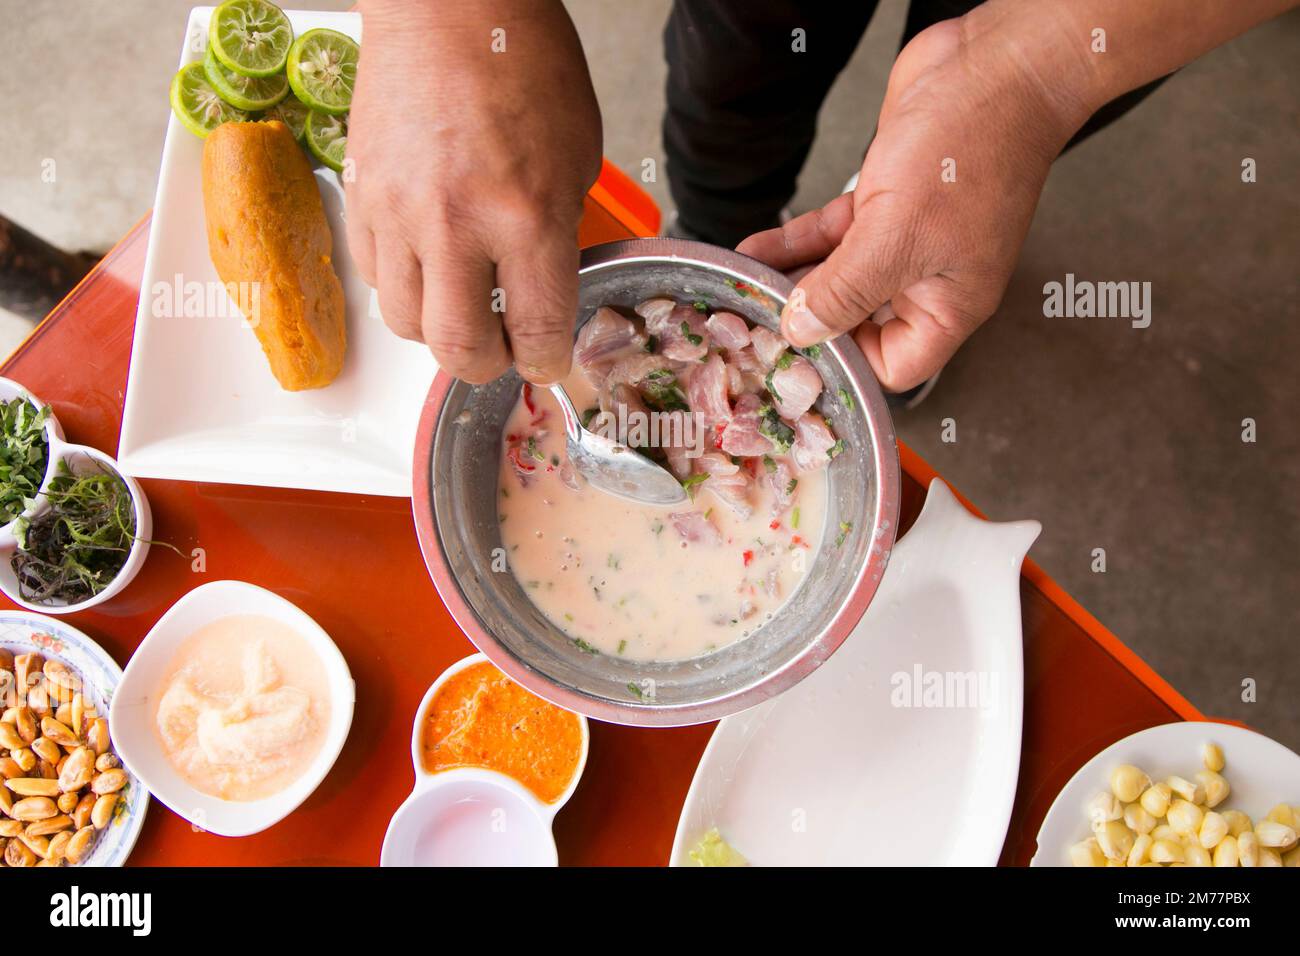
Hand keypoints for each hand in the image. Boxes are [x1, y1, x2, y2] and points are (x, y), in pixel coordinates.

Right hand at [346, 0, 601, 382]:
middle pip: (458, 350)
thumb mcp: (578, 155)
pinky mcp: (363, 197)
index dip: (548, 361)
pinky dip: (405, 286)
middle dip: (487, 365)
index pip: (538, 330)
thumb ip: (561, 230)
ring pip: (406, 323)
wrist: (449, 2)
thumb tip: (548, 285)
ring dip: (439, 329)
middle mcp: (456, 223)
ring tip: (464, 306)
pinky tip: (430, 263)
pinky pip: (375, 276)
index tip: (549, 361)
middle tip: (503, 351)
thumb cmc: (521, 61)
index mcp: (526, 215)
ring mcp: (400, 213)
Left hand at [739, 11, 1089, 391]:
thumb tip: (803, 331)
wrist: (992, 66)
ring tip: (741, 291)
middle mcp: (924, 279)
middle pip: (855, 325)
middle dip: (806, 324)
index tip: (795, 354)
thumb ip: (846, 291)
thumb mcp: (897, 237)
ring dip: (788, 283)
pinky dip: (790, 245)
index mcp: (948, 304)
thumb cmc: (971, 152)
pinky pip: (827, 238)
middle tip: (753, 328)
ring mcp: (900, 240)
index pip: (892, 366)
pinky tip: (751, 250)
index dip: (847, 366)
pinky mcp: (879, 203)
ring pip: (834, 278)